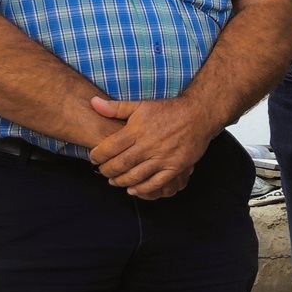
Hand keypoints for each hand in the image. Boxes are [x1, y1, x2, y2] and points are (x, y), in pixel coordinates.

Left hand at [88, 94, 216, 198]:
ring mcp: (162, 158)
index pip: (109, 148)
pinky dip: (142, 188)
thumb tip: (93, 102)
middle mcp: (148, 146)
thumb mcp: (141, 105)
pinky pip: (156, 182)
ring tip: (114, 181)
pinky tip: (133, 190)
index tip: (94, 158)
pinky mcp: (175, 166)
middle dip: (107, 170)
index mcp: (137, 130)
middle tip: (103, 171)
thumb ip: (116, 107)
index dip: (98, 156)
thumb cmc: (168, 110)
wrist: (198, 115)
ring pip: (135, 175)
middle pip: (120, 164)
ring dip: (121, 181)